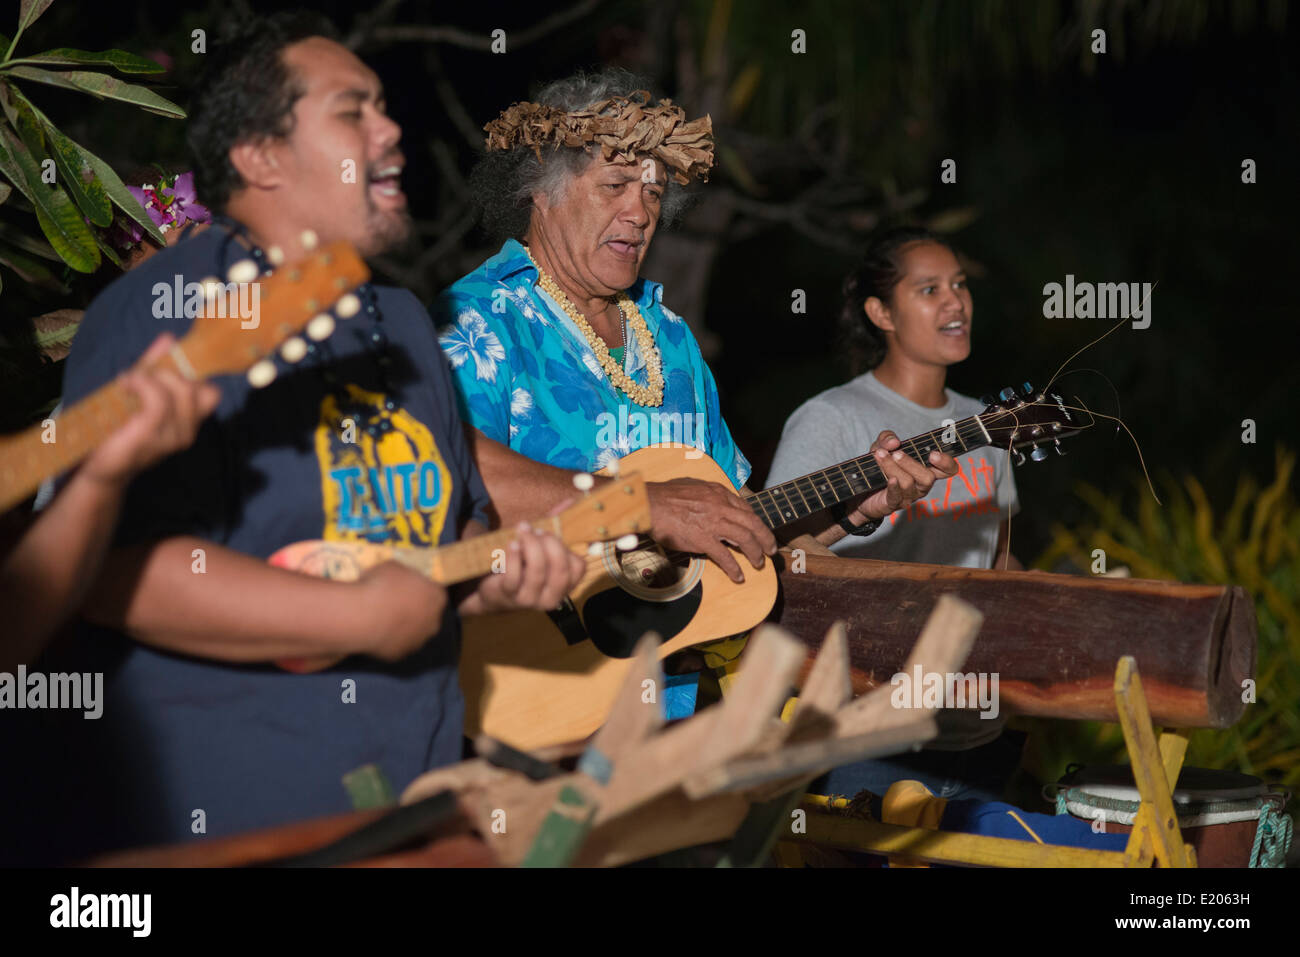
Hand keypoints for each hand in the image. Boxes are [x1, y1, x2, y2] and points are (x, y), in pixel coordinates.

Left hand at [80, 333, 220, 487]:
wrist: (101, 466)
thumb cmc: (121, 428)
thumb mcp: (140, 392)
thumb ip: (156, 366)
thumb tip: (169, 339)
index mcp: (190, 422)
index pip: (211, 394)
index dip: (194, 375)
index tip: (166, 367)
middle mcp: (187, 431)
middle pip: (195, 387)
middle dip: (168, 372)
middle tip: (142, 374)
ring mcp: (172, 436)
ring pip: (177, 390)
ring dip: (152, 378)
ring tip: (130, 380)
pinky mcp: (152, 435)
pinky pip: (158, 401)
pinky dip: (142, 385)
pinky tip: (126, 384)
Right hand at [359, 561, 449, 660]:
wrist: (361, 616)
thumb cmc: (380, 585)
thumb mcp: (393, 567)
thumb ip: (403, 575)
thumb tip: (400, 579)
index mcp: (437, 596)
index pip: (434, 591)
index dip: (419, 589)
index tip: (405, 587)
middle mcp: (434, 622)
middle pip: (427, 614)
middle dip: (414, 610)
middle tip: (394, 603)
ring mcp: (418, 641)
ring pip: (413, 632)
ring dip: (402, 627)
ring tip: (381, 618)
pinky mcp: (400, 654)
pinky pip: (395, 644)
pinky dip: (387, 639)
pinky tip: (373, 631)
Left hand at [467, 523, 585, 613]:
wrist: (492, 588)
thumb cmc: (521, 564)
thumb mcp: (540, 548)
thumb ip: (554, 526)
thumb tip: (569, 501)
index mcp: (564, 585)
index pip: (578, 567)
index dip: (565, 547)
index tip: (548, 533)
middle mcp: (550, 598)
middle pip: (560, 568)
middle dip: (550, 544)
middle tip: (537, 531)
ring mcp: (529, 599)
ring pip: (538, 571)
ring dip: (531, 546)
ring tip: (522, 531)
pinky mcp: (508, 595)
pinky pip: (514, 576)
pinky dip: (514, 557)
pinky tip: (512, 544)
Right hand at [646, 477, 776, 583]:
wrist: (649, 504)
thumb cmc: (665, 495)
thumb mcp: (693, 486)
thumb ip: (708, 494)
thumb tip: (715, 500)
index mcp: (718, 493)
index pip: (745, 508)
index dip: (756, 521)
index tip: (759, 530)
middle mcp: (720, 506)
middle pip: (753, 523)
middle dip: (766, 538)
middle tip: (771, 550)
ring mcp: (713, 523)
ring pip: (745, 539)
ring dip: (755, 553)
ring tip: (759, 563)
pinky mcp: (703, 539)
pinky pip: (724, 556)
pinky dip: (734, 568)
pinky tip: (738, 576)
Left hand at [847, 430, 958, 524]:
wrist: (860, 490)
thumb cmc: (877, 467)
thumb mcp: (880, 447)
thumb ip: (887, 438)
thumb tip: (894, 441)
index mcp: (925, 469)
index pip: (948, 470)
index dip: (947, 463)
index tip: (933, 454)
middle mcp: (921, 485)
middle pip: (928, 477)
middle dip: (911, 463)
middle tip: (896, 453)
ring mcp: (908, 496)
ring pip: (908, 484)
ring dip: (893, 467)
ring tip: (879, 456)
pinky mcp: (892, 504)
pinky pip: (896, 496)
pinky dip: (893, 487)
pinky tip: (889, 479)